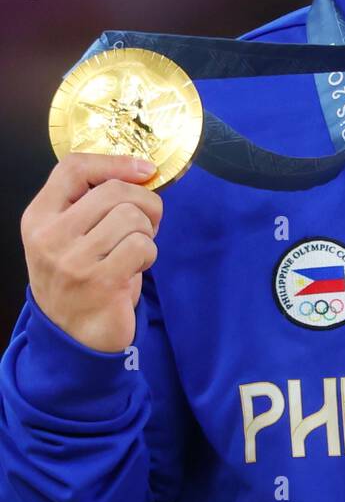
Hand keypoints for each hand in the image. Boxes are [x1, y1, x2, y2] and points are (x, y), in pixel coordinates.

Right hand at [21, 153, 163, 352]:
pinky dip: (149, 255)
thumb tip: (139, 171)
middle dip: (144, 203)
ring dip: (146, 233)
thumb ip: (90, 204)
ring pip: (131, 217)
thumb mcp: (69, 236)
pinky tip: (136, 268)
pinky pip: (142, 246)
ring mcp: (72, 261)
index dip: (114, 162)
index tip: (144, 170)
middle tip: (147, 223)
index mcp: (38, 218)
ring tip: (135, 251)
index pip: (73, 168)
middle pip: (113, 190)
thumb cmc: (80, 278)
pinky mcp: (100, 282)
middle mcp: (49, 236)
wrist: (73, 338)